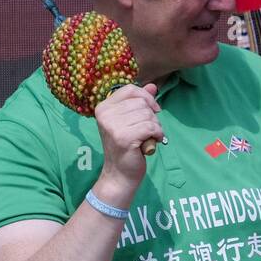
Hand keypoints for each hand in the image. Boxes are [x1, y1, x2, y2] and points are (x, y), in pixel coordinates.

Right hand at [94, 83, 161, 200]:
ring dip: (155, 127)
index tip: (153, 110)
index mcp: (103, 107)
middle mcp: (105, 114)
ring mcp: (113, 126)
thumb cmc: (126, 147)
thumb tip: (153, 86)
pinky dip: (157, 134)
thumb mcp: (131, 121)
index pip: (130, 89)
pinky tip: (153, 141)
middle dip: (152, 116)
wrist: (120, 174)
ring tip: (149, 137)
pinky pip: (150, 127)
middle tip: (148, 130)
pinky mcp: (124, 138)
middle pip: (141, 102)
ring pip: (148, 114)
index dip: (146, 97)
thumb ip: (140, 102)